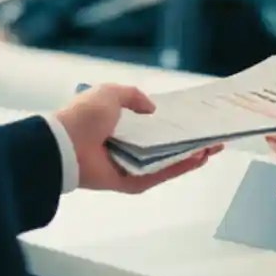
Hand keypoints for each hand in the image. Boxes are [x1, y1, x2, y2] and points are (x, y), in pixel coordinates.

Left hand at [55, 84, 222, 192]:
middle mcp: (124, 146)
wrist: (64, 145)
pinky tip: (196, 159)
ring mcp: (127, 165)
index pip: (152, 125)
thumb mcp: (110, 93)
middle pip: (163, 146)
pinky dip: (178, 168)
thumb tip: (152, 109)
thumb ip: (133, 96)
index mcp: (117, 125)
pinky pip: (157, 176)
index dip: (173, 122)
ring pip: (165, 162)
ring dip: (189, 155)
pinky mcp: (128, 182)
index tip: (193, 119)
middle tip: (210, 136)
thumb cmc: (83, 117)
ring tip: (211, 147)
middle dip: (188, 141)